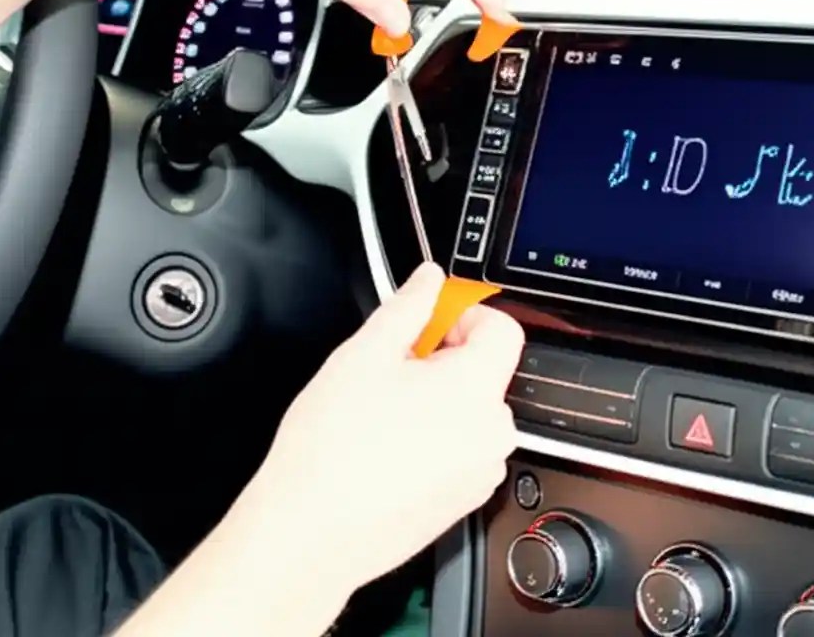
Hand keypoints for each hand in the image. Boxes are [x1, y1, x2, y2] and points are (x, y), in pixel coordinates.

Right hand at [244, 262, 524, 592]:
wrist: (312, 533)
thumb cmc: (331, 452)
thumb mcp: (362, 355)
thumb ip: (406, 307)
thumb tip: (429, 281)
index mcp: (475, 389)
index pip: (501, 328)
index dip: (462, 316)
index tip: (427, 324)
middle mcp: (491, 433)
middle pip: (484, 371)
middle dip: (441, 362)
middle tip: (389, 373)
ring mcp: (481, 471)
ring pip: (469, 412)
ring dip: (435, 403)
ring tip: (380, 417)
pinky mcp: (465, 499)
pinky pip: (460, 450)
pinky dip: (433, 440)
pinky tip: (386, 449)